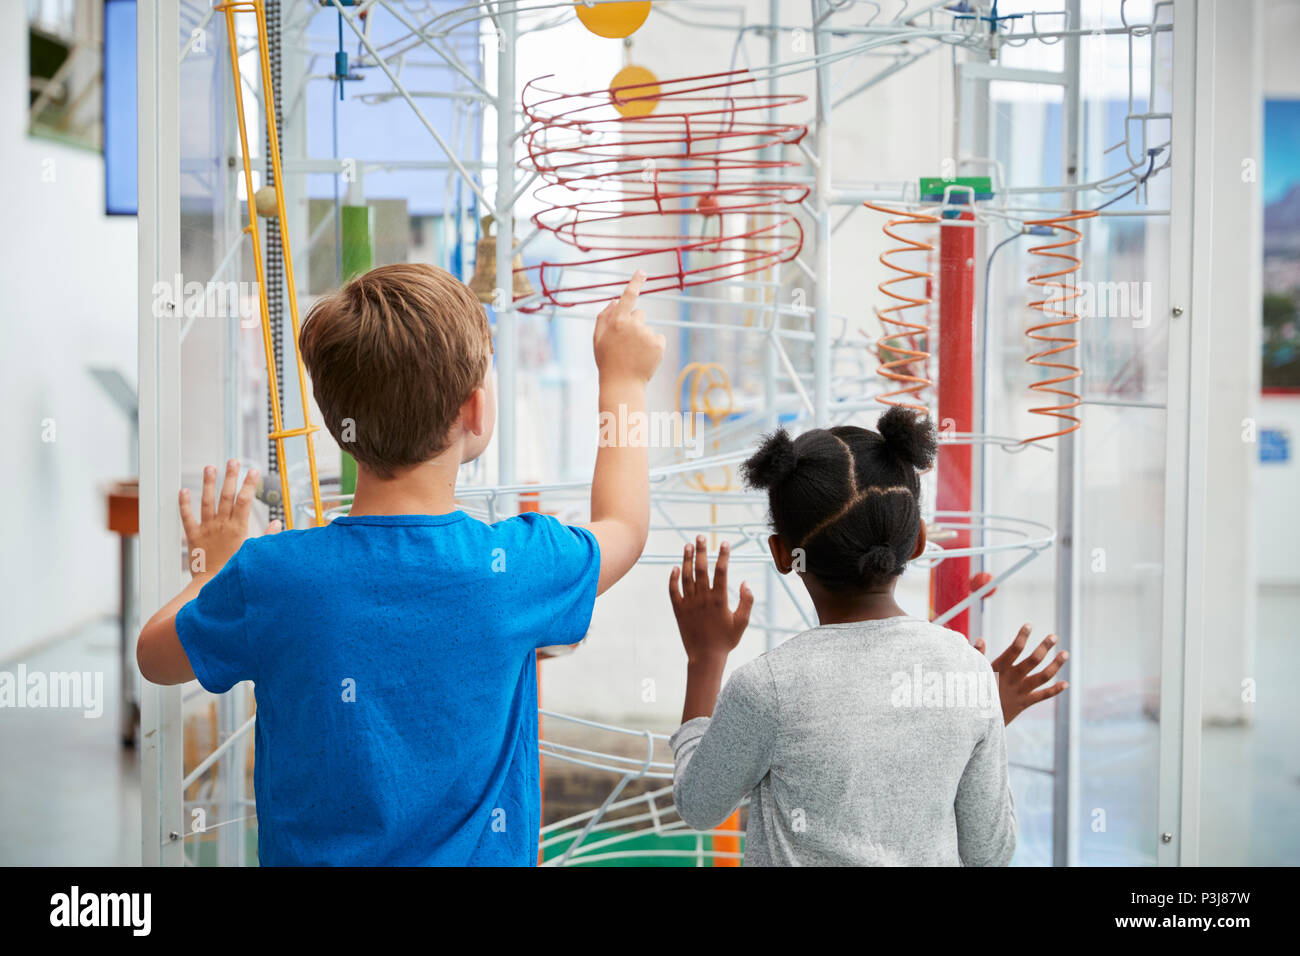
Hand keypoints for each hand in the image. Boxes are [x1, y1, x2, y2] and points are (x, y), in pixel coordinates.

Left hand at [180, 459, 279, 579]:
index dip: (249, 484)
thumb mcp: (254, 553)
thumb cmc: (234, 571)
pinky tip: (183, 490)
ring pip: (207, 502)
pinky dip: (184, 503)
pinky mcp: (193, 536)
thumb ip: (267, 536)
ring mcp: (207, 529)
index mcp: (239, 528)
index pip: (245, 501)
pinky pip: (187, 517)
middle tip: (233, 461)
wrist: (211, 586)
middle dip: (230, 477)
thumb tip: (277, 522)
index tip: (253, 471)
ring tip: (210, 467)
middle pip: (226, 496)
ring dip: (209, 484)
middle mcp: (222, 525)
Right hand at [593, 271, 664, 386]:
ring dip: (643, 337)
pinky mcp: (659, 344)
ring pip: (648, 328)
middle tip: (626, 343)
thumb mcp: (598, 339)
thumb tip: (615, 300)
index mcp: (617, 321)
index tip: (642, 271)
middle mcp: (633, 325)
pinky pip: (658, 338)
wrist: (622, 385)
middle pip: (639, 314)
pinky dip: (653, 346)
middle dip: (634, 324)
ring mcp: (647, 334)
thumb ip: (604, 317)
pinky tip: (644, 357)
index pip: (628, 296)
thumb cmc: (607, 362)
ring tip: (634, 354)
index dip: (635, 282)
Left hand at [669, 536, 753, 664]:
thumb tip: (745, 582)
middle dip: (701, 551)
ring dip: (687, 559)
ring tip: (687, 545)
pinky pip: (673, 591)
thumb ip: (747, 602)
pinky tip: (675, 567)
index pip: (721, 572)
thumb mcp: (742, 623)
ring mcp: (689, 604)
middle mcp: (703, 599)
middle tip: (701, 536)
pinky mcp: (678, 610)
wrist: (705, 658)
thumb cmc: (726, 641)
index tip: (724, 543)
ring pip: (687, 576)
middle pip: (701, 569)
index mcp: (719, 600)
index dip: (723, 556)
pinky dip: (673, 579)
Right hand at [973, 624, 1068, 723]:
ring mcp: (1020, 691)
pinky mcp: (1024, 703)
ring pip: (1043, 676)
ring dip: (1055, 665)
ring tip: (1065, 653)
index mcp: (999, 669)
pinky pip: (1042, 696)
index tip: (1029, 625)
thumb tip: (981, 640)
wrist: (977, 721)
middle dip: (1044, 647)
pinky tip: (1066, 684)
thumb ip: (978, 656)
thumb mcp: (973, 673)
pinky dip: (1054, 690)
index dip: (1022, 637)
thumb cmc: (973, 693)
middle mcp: (1013, 679)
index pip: (1014, 649)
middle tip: (1054, 636)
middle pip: (1033, 660)